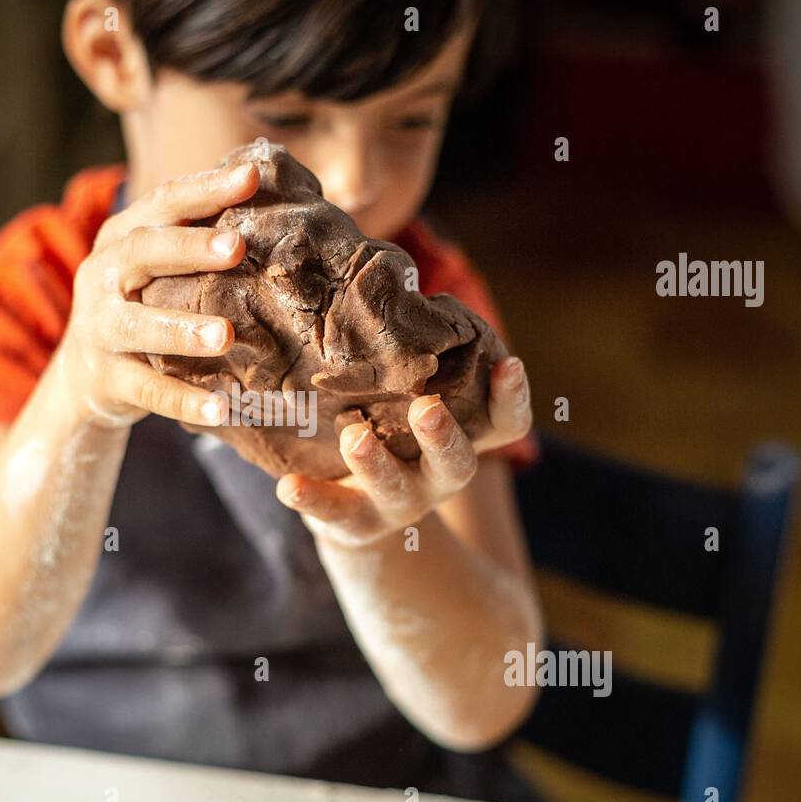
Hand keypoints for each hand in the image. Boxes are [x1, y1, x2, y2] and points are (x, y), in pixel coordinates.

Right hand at [56, 161, 259, 427]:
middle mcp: (104, 275)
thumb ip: (202, 238)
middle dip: (190, 247)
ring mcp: (100, 329)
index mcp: (123, 237)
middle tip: (238, 247)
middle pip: (144, 252)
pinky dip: (185, 401)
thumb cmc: (146, 306)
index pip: (164, 203)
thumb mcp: (161, 269)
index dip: (205, 189)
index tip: (251, 177)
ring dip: (183, 329)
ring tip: (226, 336)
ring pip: (140, 325)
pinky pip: (148, 390)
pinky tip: (222, 410)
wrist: (85, 377)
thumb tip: (284, 196)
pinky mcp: (106, 379)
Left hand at [276, 357, 532, 546]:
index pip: (507, 424)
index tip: (508, 362)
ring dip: (375, 461)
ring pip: (395, 488)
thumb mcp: (405, 394)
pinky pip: (333, 514)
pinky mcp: (354, 521)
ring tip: (354, 434)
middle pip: (457, 464)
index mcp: (464, 440)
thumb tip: (391, 280)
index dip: (513, 397)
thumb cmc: (388, 426)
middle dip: (442, 435)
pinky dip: (312, 499)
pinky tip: (287, 487)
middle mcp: (439, 476)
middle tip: (426, 406)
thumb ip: (411, 357)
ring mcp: (398, 503)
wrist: (356, 508)